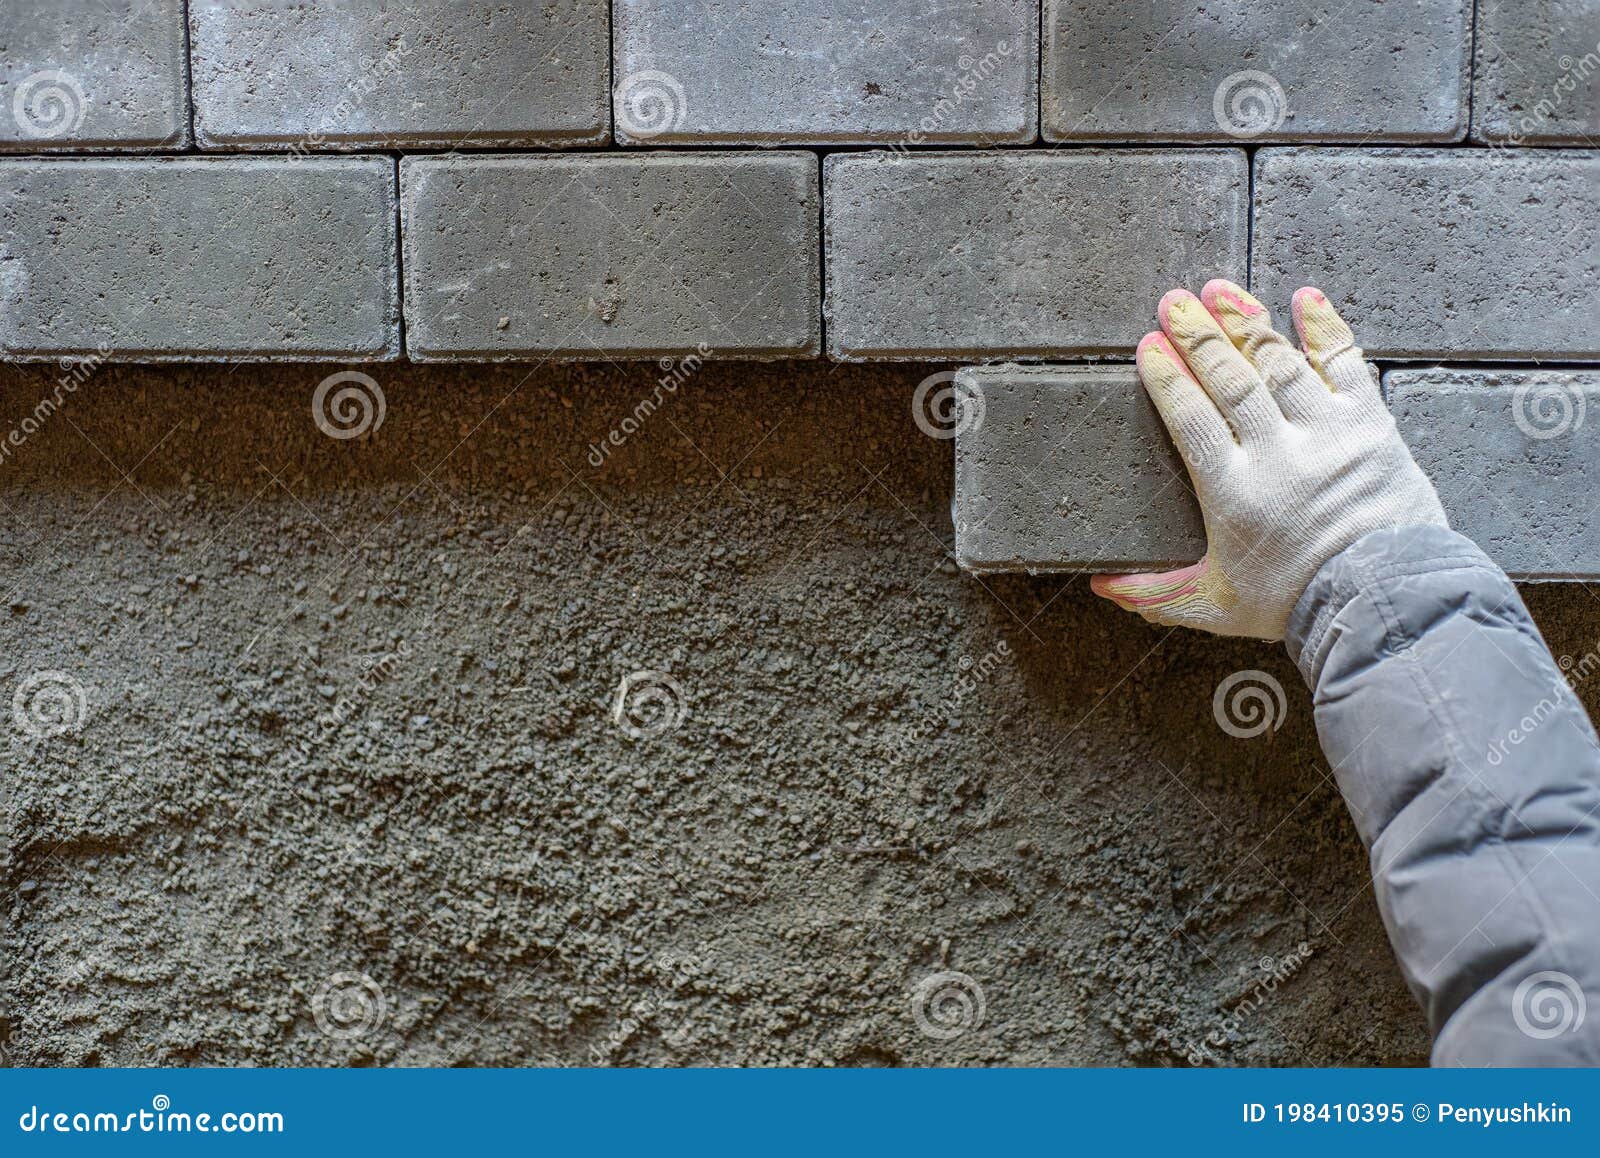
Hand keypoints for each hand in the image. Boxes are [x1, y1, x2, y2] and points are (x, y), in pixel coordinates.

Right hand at [1090, 280, 1447, 640]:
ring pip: (1278, 363)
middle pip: (1230, 380)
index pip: (1192, 419)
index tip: (1149, 347)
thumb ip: (1157, 593)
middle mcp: (1276, 453)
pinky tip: (1304, 297)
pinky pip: (1345, 363)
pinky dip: (1324, 328)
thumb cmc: (1296, 605)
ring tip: (1218, 290)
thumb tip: (1102, 588)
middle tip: (1173, 302)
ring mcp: (1325, 433)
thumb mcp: (1215, 606)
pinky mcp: (1369, 425)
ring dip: (1245, 322)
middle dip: (1197, 336)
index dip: (1168, 378)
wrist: (1384, 600)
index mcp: (1232, 492)